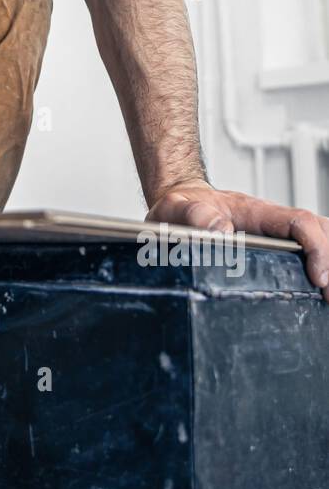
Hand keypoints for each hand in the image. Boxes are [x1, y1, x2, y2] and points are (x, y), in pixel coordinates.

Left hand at [147, 179, 328, 301]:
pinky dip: (322, 262)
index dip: (316, 247)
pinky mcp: (276, 246)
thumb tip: (221, 232)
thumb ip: (194, 216)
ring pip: (319, 237)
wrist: (180, 203)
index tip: (317, 277)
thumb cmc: (180, 207)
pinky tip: (322, 286)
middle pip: (319, 230)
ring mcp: (277, 233)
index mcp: (254, 211)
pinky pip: (307, 248)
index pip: (299, 222)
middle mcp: (272, 221)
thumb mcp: (175, 208)